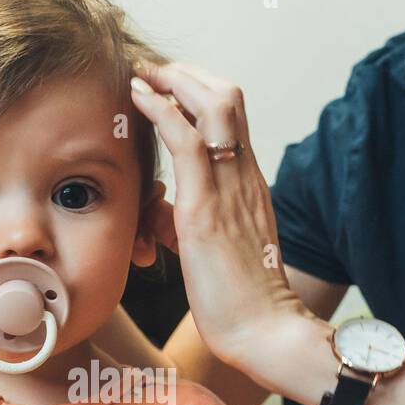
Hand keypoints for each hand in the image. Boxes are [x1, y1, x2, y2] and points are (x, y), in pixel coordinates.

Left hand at [128, 62, 316, 368]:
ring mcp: (230, 190)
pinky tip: (139, 99)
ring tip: (142, 74)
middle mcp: (245, 177)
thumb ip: (187, 224)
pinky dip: (161, 111)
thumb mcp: (211, 252)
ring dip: (172, 80)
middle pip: (228, 96)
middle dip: (185, 74)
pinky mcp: (207, 210)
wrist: (265, 333)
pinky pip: (188, 141)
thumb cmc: (239, 303)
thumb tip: (159, 216)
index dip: (198, 92)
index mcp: (249, 186)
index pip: (231, 118)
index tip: (166, 85)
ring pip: (213, 104)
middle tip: (151, 70)